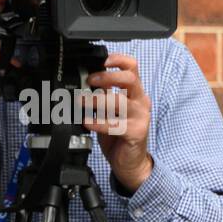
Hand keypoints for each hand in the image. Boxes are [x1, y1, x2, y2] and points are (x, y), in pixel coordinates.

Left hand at [84, 53, 153, 191]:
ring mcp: (140, 117)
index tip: (102, 60)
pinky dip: (98, 122)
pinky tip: (87, 122)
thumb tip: (88, 80)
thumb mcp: (109, 110)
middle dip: (107, 76)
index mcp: (134, 93)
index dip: (118, 60)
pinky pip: (115, 125)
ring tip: (82, 101)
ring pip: (120, 101)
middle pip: (130, 79)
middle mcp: (140, 102)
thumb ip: (103, 95)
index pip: (132, 68)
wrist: (129, 161)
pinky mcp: (136, 132)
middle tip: (89, 80)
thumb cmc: (119, 134)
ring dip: (97, 99)